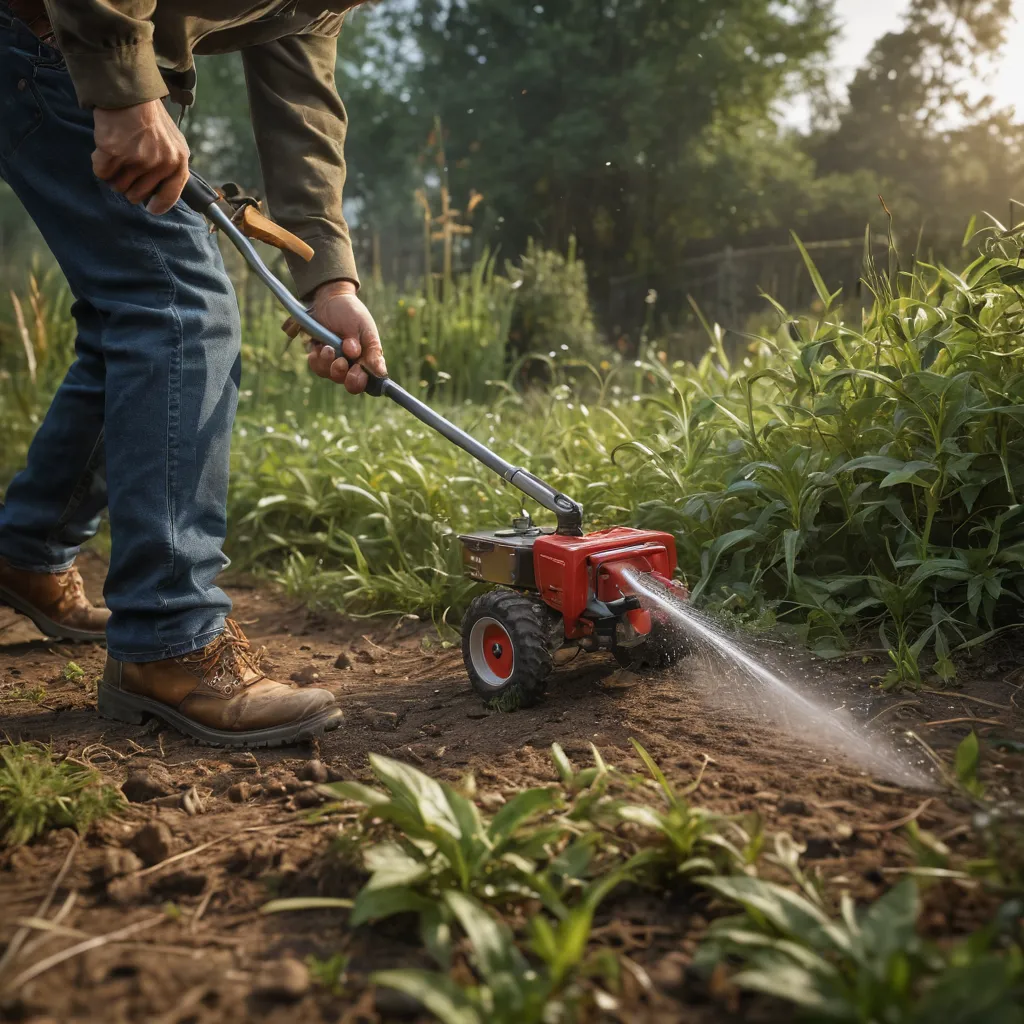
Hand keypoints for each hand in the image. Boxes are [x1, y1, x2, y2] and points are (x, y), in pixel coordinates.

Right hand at [92, 99, 189, 214]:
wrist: (129, 92)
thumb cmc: (150, 116)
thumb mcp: (172, 141)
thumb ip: (170, 165)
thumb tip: (159, 193)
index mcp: (177, 161)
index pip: (170, 195)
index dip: (159, 204)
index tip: (150, 208)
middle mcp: (159, 164)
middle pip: (137, 194)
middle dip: (128, 184)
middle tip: (125, 166)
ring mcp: (137, 159)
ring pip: (118, 186)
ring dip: (114, 175)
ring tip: (116, 155)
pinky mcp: (114, 152)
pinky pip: (102, 173)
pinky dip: (100, 165)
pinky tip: (104, 151)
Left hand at [293, 281, 385, 394]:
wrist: (329, 298)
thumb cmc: (352, 312)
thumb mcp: (365, 329)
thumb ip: (372, 351)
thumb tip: (381, 373)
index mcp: (367, 359)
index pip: (367, 381)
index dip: (361, 382)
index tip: (357, 370)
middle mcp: (352, 364)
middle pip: (348, 384)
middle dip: (343, 374)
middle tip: (341, 361)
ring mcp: (334, 361)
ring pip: (331, 376)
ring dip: (328, 364)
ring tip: (328, 347)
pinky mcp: (320, 356)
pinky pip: (317, 367)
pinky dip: (317, 359)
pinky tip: (319, 346)